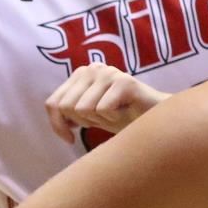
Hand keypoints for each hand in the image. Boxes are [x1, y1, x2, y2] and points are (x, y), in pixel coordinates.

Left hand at [44, 64, 164, 144]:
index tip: (70, 138)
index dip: (57, 125)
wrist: (155, 121)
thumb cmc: (121, 118)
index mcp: (81, 74)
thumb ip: (68, 111)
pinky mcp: (124, 81)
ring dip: (100, 120)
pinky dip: (113, 119)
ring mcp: (109, 73)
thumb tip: (52, 111)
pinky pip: (102, 109)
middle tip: (102, 121)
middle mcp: (92, 68)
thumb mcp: (88, 115)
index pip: (53, 103)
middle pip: (66, 107)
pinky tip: (125, 113)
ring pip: (83, 109)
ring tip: (115, 114)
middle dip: (82, 123)